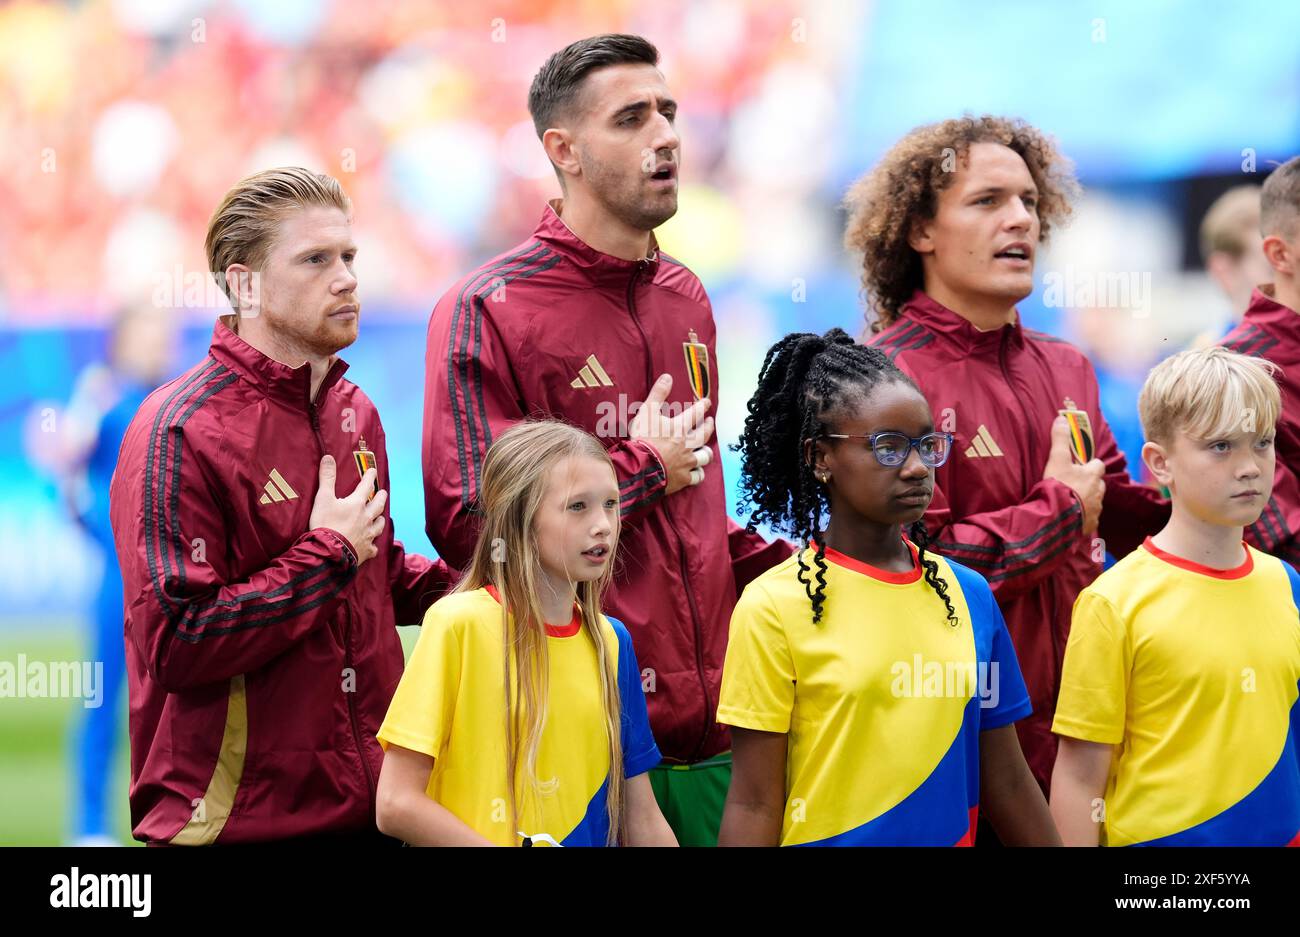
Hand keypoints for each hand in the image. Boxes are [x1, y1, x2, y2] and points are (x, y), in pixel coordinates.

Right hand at [309, 455, 386, 563]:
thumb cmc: (325, 524)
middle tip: (383, 493)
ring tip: (381, 518)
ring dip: (380, 520)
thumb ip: (327, 478)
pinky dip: (373, 545)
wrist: (329, 552)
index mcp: (357, 504)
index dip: (370, 477)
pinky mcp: (366, 550)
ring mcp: (368, 535)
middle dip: (381, 497)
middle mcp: (366, 518)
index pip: (366, 486)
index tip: (373, 471)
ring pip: (379, 525)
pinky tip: (372, 545)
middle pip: (378, 505)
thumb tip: (328, 458)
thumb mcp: (323, 498)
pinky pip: (373, 547)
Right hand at [629, 374, 714, 495]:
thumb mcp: (646, 412)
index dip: (703, 406)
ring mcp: (686, 463)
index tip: (707, 402)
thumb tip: (668, 377)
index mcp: (679, 428)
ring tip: (706, 449)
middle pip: (704, 435)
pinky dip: (699, 473)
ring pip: (704, 456)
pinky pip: (697, 476)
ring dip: (706, 451)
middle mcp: (687, 445)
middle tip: (710, 422)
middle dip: (709, 427)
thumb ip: (658, 394)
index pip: (696, 414)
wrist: (640, 468)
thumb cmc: (642, 440)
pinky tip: (698, 472)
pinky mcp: (683, 478)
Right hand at [1042, 417, 1104, 535]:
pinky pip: (1089, 519)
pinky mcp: (1091, 525)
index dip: (1090, 466)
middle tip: (1073, 486)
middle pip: (1098, 484)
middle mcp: (1098, 492)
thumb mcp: (1056, 460)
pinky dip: (1083, 517)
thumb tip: (1061, 419)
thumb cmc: (1058, 486)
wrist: (1056, 516)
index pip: (1098, 466)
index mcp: (1092, 475)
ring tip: (1070, 503)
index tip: (1080, 467)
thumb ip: (1060, 440)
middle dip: (1089, 485)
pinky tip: (1071, 517)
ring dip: (1086, 501)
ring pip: (1094, 502)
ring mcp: (1096, 510)